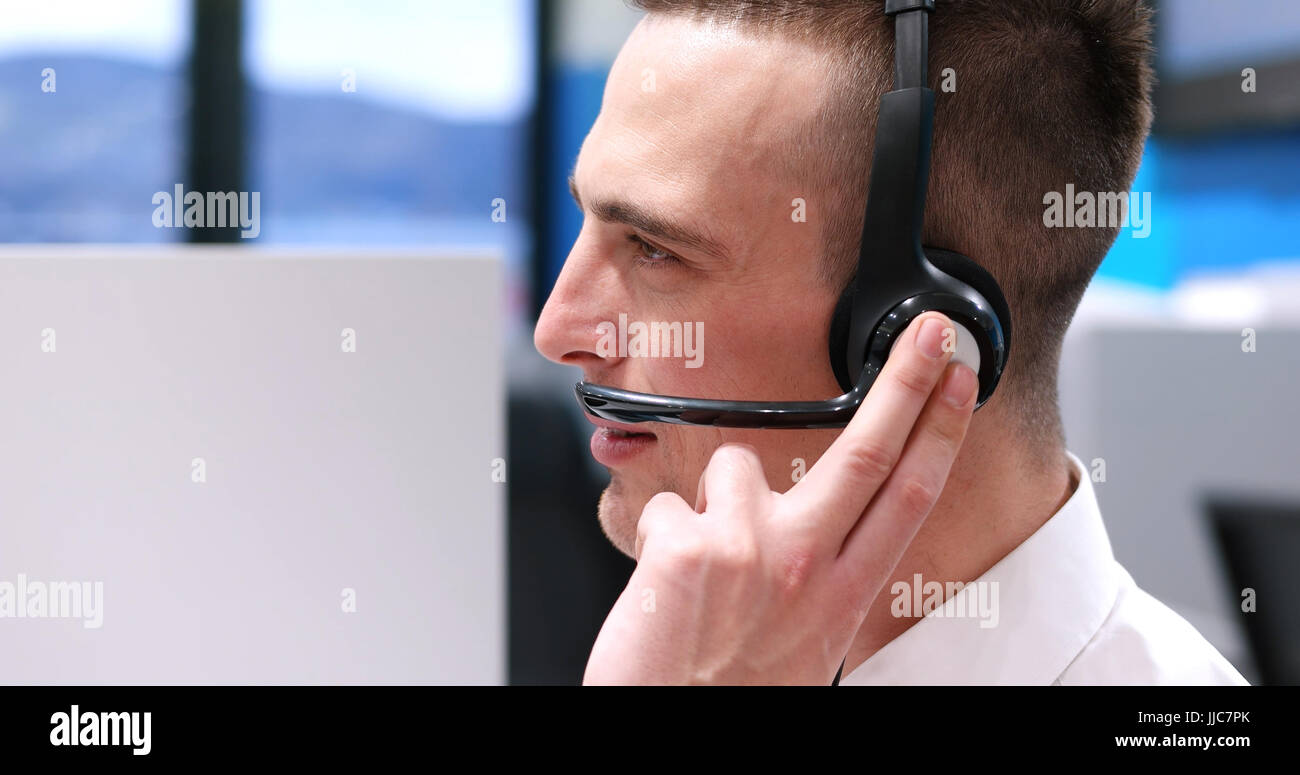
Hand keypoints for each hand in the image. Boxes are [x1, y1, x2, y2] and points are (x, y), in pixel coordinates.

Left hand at [583, 312, 978, 684]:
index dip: (939, 428)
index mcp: (842, 593)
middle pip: (868, 451)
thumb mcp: (805, 636)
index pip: (908, 495)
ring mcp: (749, 551)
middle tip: (929, 334)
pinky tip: (661, 583)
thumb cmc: (732, 694)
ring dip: (714, 499)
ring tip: (703, 564)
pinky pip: (668, 503)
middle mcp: (806, 567)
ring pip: (737, 465)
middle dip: (905, 382)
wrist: (673, 738)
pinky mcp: (688, 545)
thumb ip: (818, 570)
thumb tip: (807, 515)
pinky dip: (659, 533)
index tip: (958, 378)